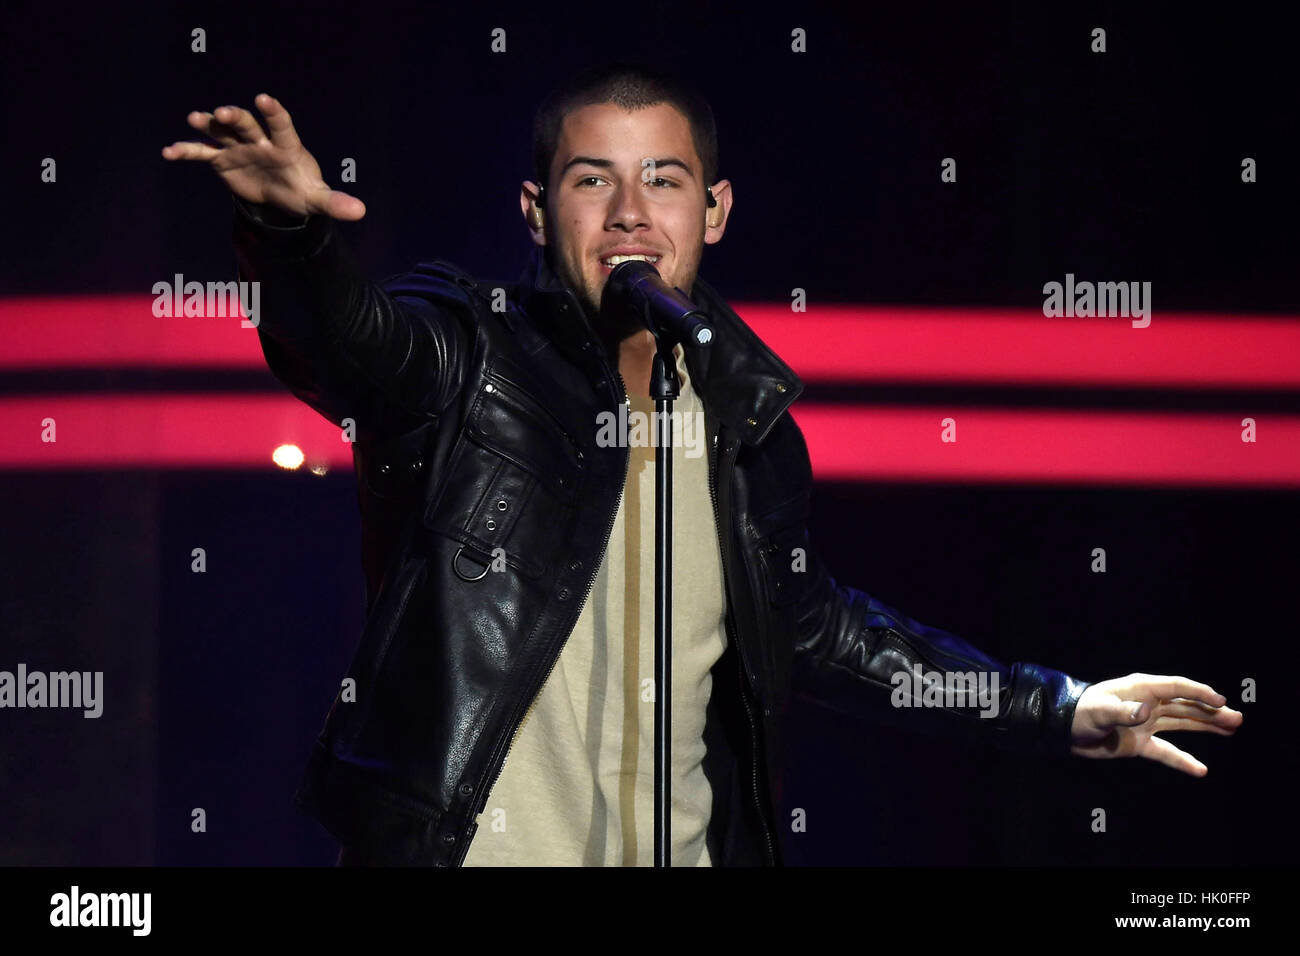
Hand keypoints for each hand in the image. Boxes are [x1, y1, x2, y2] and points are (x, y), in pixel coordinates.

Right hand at [161, 93, 364, 220]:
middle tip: (224, 112)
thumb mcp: (318, 199)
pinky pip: (201, 153)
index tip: (264, 99)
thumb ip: (335, 203)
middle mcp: (259, 140)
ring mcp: (238, 147)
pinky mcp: (221, 160)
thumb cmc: (302, 190)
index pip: (281, 125)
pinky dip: (185, 151)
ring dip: (208, 123)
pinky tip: (168, 153)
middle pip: (246, 124)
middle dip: (235, 116)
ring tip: (194, 118)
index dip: (274, 112)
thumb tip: (360, 211)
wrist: (281, 197)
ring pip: (220, 131)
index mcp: (285, 145)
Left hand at [1069, 673, 1241, 775]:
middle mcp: (1148, 703)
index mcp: (1140, 688)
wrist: (1062, 730)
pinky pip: (1166, 752)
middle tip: (1236, 717)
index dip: (1199, 692)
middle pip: (1186, 705)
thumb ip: (1122, 711)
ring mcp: (1146, 723)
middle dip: (1211, 710)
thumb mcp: (1099, 710)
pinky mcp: (1140, 743)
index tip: (1220, 700)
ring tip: (1232, 728)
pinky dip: (1182, 760)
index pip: (1176, 687)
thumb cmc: (1079, 712)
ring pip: (1183, 723)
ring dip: (1206, 726)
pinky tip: (1201, 770)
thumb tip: (1144, 712)